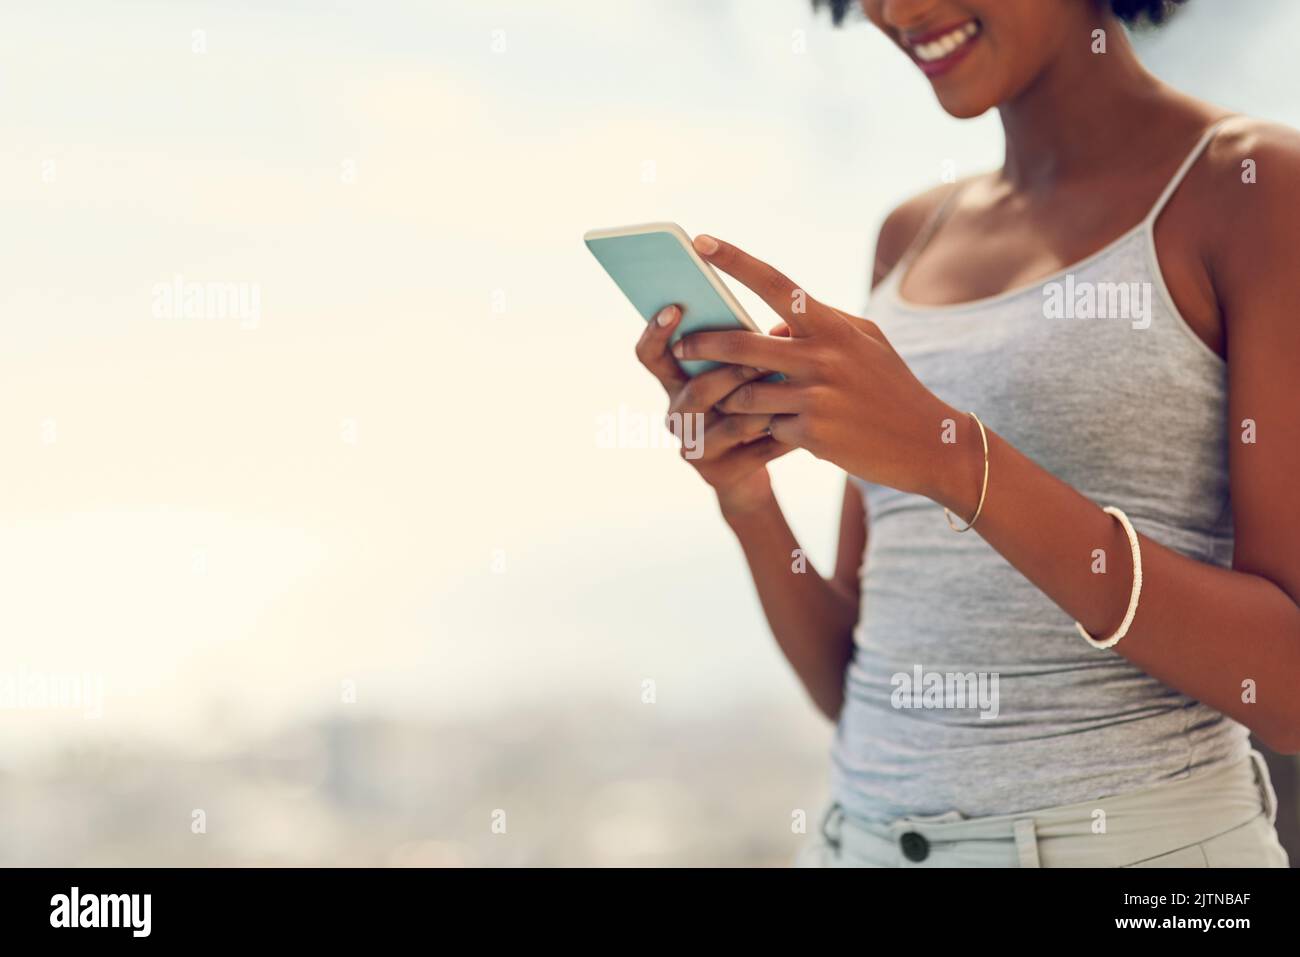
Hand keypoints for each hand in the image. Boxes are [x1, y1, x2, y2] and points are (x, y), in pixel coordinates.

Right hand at [634, 303, 794, 513]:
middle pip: (696, 392)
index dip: (655, 333)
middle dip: (733, 373)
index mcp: (674, 385)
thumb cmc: (747, 406)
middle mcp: (675, 417)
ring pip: (732, 422)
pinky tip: (808, 421)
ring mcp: (694, 450)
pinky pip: (757, 450)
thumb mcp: (733, 378)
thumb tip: (772, 330)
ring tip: (794, 389)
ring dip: (766, 404)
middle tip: (765, 358)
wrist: (747, 472)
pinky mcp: (719, 475)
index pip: (650, 356)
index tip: (674, 308)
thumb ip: (739, 351)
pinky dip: (784, 434)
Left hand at [671, 235, 974, 504]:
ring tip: (726, 401)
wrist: (926, 442)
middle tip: (682, 347)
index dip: (734, 261)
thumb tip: (772, 327)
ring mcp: (816, 396)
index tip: (700, 242)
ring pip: (746, 393)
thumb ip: (819, 327)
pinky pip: (767, 426)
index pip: (776, 284)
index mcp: (833, 326)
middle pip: (742, 345)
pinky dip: (765, 429)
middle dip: (704, 346)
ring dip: (732, 398)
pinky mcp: (812, 433)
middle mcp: (823, 356)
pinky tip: (773, 432)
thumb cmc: (889, 386)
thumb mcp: (864, 343)